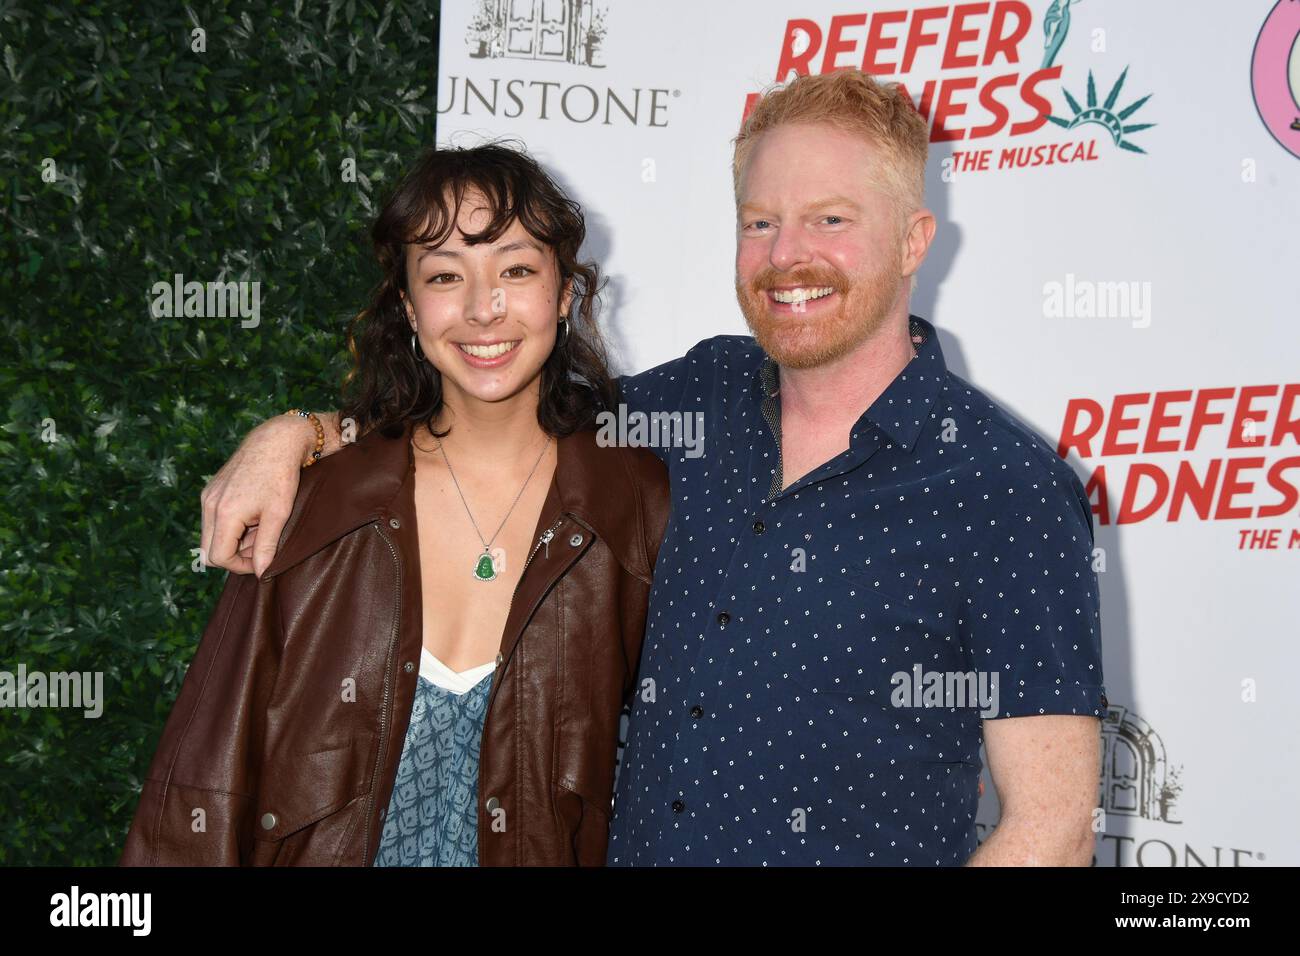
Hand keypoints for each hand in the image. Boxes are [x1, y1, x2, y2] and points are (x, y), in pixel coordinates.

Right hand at [201, 415, 314, 575]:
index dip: (241, 566)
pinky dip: (230, 526)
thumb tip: (262, 574)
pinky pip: (213, 520)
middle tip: (262, 545)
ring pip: (211, 536)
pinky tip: (253, 516)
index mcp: (224, 513)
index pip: (219, 558)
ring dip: (233, 540)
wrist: (276, 441)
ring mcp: (207, 496)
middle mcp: (209, 505)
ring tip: (260, 527)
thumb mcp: (278, 515)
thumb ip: (267, 546)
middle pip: (210, 550)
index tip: (262, 560)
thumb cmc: (281, 477)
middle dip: (235, 555)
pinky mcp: (211, 490)